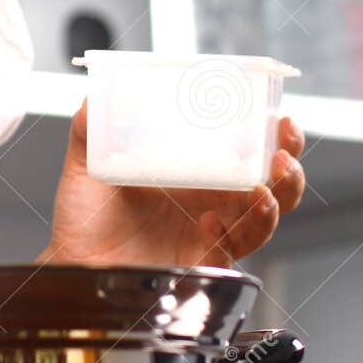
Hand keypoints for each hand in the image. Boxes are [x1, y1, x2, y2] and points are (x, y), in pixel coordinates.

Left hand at [41, 101, 305, 267]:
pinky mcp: (199, 265)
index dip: (273, 138)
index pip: (248, 153)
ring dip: (272, 204)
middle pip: (272, 187)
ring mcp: (208, 236)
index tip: (280, 118)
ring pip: (262, 222)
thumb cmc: (85, 221)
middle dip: (289, 170)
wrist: (74, 265)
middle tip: (283, 153)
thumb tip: (94, 97)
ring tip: (261, 188)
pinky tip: (210, 222)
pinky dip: (225, 238)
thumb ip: (89, 131)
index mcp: (195, 175)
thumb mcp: (86, 167)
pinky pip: (226, 253)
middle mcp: (211, 204)